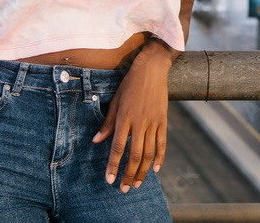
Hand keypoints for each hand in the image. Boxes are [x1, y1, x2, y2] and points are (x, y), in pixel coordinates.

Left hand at [91, 54, 170, 192]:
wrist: (152, 70)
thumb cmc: (130, 84)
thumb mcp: (115, 101)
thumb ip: (107, 123)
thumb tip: (96, 140)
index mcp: (125, 118)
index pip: (117, 148)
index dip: (113, 165)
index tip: (109, 180)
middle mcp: (140, 123)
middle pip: (135, 155)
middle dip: (128, 174)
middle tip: (123, 189)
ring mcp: (153, 122)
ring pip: (149, 153)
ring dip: (143, 171)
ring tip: (137, 184)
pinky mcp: (163, 121)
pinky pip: (162, 143)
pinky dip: (160, 158)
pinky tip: (156, 169)